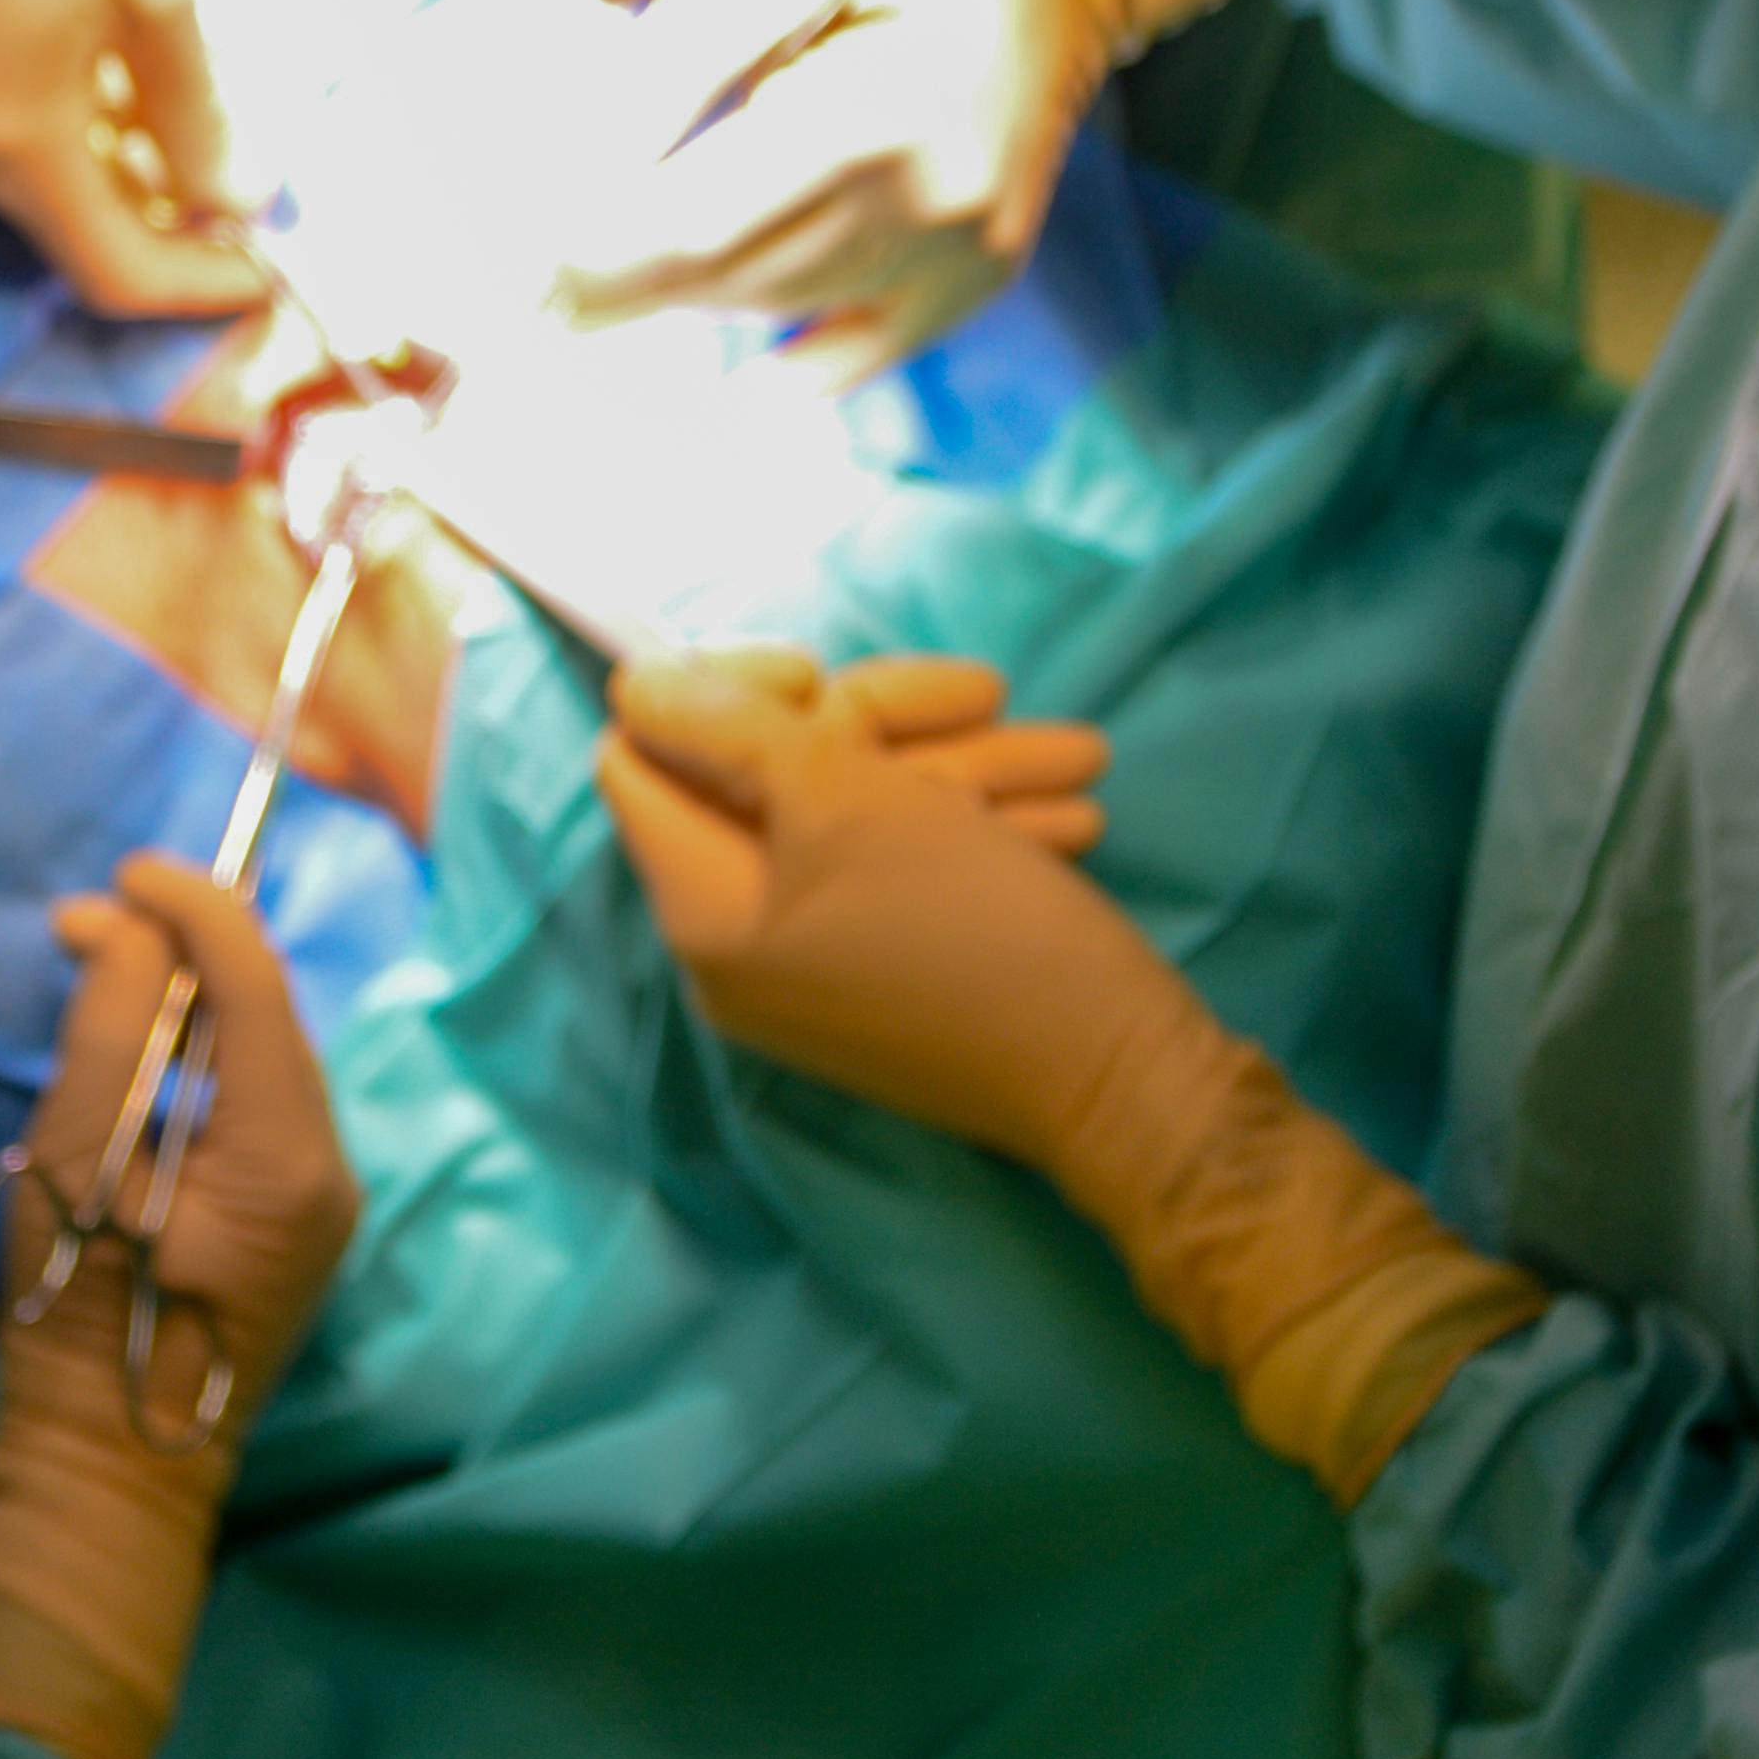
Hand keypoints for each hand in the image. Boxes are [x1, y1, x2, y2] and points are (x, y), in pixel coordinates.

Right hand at [0, 0, 260, 312]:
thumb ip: (203, 113)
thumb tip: (237, 197)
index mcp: (18, 147)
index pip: (118, 278)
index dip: (202, 285)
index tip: (270, 261)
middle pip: (80, 231)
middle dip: (175, 218)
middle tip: (259, 164)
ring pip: (47, 173)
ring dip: (133, 159)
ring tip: (210, 92)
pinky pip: (10, 122)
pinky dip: (84, 116)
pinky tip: (130, 50)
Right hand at [0, 849, 361, 1758]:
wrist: (113, 1465)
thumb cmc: (80, 1322)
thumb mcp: (75, 1161)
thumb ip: (110, 1029)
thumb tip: (133, 929)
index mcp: (288, 1155)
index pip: (256, 983)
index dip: (193, 908)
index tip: (122, 874)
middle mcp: (331, 1168)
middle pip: (265, 1014)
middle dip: (180, 953)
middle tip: (81, 928)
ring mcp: (324, 1201)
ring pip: (261, 1056)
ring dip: (187, 1004)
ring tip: (97, 976)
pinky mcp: (298, 1222)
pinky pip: (256, 1106)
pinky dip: (201, 1062)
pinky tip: (140, 1053)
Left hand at [547, 0, 1107, 368]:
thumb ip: (664, 76)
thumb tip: (572, 184)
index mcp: (871, 109)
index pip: (697, 223)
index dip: (598, 257)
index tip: (520, 266)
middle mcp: (932, 198)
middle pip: (732, 276)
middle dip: (624, 281)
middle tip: (536, 293)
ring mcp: (966, 251)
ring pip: (779, 307)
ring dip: (690, 290)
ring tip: (630, 264)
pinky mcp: (979, 281)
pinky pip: (854, 358)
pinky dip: (781, 362)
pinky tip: (730, 375)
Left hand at [593, 647, 1194, 1168]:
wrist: (1124, 1082)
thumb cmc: (972, 930)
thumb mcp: (845, 801)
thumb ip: (729, 730)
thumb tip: (634, 685)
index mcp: (704, 909)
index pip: (643, 760)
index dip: (715, 694)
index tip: (813, 676)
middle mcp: (745, 944)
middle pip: (773, 773)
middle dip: (889, 722)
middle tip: (987, 693)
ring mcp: (825, 961)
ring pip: (866, 812)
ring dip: (971, 766)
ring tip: (1078, 756)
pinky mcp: (900, 970)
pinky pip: (911, 867)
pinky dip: (985, 827)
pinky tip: (1072, 814)